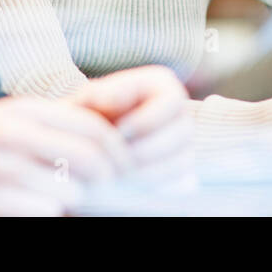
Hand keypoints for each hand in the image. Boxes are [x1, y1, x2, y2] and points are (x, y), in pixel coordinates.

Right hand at [0, 96, 134, 215]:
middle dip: (105, 180)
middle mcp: (13, 133)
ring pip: (69, 191)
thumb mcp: (11, 119)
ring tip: (68, 200)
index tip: (126, 167)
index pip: (92, 126)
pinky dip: (48, 214)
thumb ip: (53, 120)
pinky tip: (40, 209)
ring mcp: (0, 167)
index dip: (117, 150)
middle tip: (108, 190)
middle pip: (88, 159)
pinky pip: (43, 212)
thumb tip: (107, 131)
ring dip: (75, 202)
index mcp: (24, 109)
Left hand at [68, 65, 192, 184]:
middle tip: (119, 160)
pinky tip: (129, 186)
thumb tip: (112, 100)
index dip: (147, 119)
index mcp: (163, 85)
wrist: (88, 142)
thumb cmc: (87, 115)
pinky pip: (178, 181)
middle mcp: (180, 113)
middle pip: (183, 132)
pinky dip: (154, 186)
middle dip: (149, 149)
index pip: (173, 101)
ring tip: (120, 175)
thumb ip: (98, 95)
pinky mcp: (180, 169)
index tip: (119, 132)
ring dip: (151, 171)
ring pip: (184, 160)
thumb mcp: (87, 101)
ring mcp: (184, 143)